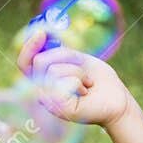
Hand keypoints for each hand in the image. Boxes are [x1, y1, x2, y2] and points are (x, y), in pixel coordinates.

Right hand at [16, 27, 131, 127]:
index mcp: (43, 80)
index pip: (24, 62)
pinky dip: (79, 82)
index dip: (29, 46)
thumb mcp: (77, 59)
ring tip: (87, 83)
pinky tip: (85, 91)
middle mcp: (41, 91)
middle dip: (66, 57)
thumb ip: (58, 52)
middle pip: (39, 61)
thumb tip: (43, 35)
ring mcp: (49, 101)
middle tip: (83, 67)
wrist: (117, 99)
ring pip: (53, 70)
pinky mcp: (59, 109)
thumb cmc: (97, 79)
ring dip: (78, 71)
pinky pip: (64, 83)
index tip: (42, 32)